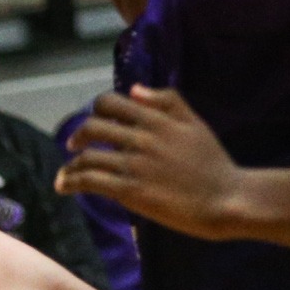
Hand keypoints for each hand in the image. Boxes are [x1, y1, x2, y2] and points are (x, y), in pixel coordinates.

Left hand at [57, 87, 242, 240]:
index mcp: (156, 119)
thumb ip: (167, 101)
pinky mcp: (131, 191)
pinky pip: (91, 181)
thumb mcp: (195, 123)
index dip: (96, 110)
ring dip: (70, 164)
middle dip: (78, 135)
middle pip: (93, 127)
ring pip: (88, 155)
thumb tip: (135, 90)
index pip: (111, 103)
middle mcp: (141, 138)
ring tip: (65, 175)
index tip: (94, 123)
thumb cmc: (213, 164)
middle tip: (74, 146)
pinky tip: (64, 186)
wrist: (225, 199)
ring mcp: (134, 165)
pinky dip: (72, 181)